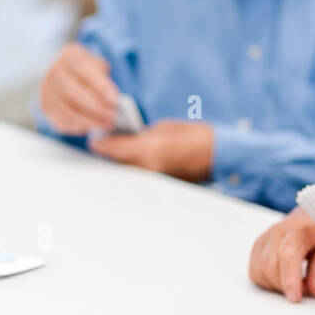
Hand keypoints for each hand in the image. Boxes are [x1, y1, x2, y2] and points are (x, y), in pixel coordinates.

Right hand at [38, 43, 118, 134]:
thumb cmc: (85, 72)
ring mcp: (46, 90)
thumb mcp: (97, 66)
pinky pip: (62, 121)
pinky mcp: (45, 107)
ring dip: (89, 120)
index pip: (85, 71)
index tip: (114, 100)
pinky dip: (80, 127)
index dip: (100, 86)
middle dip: (96, 108)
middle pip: (73, 93)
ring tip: (106, 124)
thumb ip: (104, 80)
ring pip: (67, 111)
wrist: (64, 74)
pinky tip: (93, 126)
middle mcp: (54, 72)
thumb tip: (114, 100)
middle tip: (113, 117)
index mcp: (69, 56)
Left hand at [90, 119, 213, 181]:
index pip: (115, 148)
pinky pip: (141, 179)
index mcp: (149, 148)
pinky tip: (130, 166)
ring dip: (121, 165)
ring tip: (113, 157)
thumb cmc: (197, 136)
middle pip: (118, 163)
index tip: (94, 141)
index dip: (102, 145)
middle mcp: (149, 167)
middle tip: (101, 149)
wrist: (221, 156)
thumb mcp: (166, 128)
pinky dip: (134, 172)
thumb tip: (127, 138)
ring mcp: (155, 179)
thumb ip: (143, 134)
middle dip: (109, 156)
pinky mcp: (162, 187)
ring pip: (128, 173)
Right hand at [249, 208, 314, 302]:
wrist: (311, 220)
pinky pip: (254, 272)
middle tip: (304, 289)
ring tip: (295, 282)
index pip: (287, 253)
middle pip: (270, 266)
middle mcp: (276, 232)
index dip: (289, 278)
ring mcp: (263, 240)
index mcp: (298, 228)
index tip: (296, 297)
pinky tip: (283, 278)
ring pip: (259, 271)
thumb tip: (314, 289)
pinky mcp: (256, 249)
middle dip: (285, 285)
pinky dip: (268, 282)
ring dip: (276, 285)